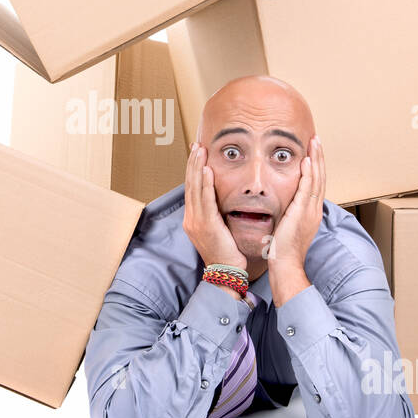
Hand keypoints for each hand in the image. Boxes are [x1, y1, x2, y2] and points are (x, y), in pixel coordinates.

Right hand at [183, 141, 246, 271]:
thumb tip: (221, 200)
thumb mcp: (219, 230)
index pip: (191, 189)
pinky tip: (206, 170)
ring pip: (194, 188)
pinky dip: (205, 183)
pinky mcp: (206, 225)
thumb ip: (216, 214)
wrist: (226, 273)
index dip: (193, 170)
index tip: (197, 154)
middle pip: (190, 185)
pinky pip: (205, 200)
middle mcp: (191, 218)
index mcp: (193, 219)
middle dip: (193, 163)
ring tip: (200, 151)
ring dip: (197, 167)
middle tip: (197, 145)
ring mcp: (196, 221)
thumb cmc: (227, 253)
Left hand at [267, 135, 325, 303]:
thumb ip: (289, 212)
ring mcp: (310, 211)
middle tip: (317, 140)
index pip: (316, 183)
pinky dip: (309, 174)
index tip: (313, 151)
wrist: (285, 264)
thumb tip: (284, 203)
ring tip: (315, 143)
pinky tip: (307, 161)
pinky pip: (308, 189)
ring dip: (316, 160)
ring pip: (317, 179)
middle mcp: (314, 209)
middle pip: (320, 177)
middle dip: (319, 157)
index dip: (316, 166)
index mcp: (311, 212)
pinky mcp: (302, 213)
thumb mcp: (288, 225)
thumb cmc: (282, 249)